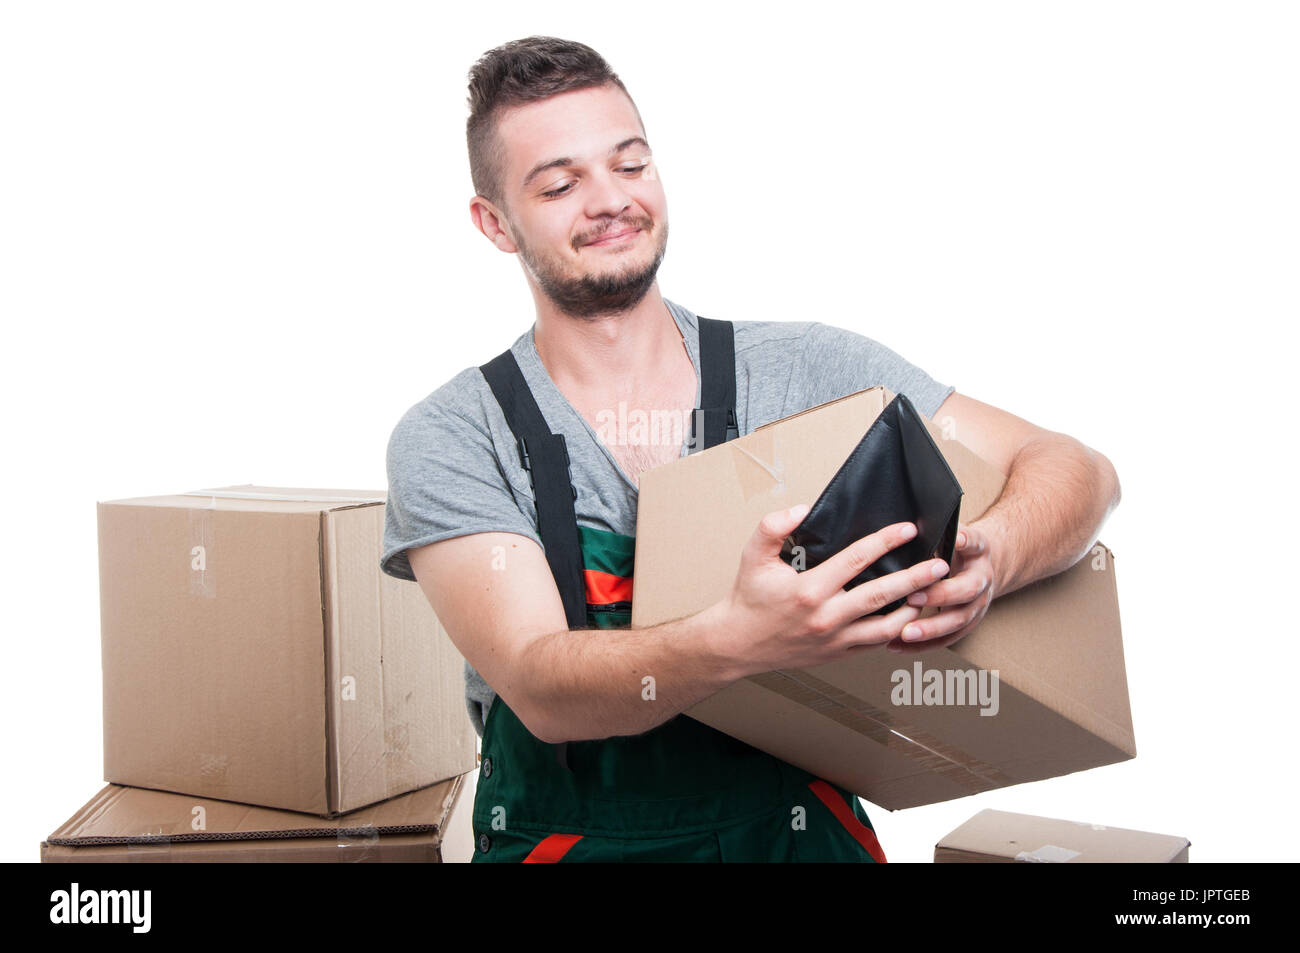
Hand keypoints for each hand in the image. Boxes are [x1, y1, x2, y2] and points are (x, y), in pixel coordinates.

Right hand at [717, 505, 947, 676]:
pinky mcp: (837, 654)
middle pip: (883, 594)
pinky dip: (894, 631)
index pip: (857, 560)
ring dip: (912, 608)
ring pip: (886, 626)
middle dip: (916, 577)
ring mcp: (835, 640)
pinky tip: (906, 617)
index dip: (885, 541)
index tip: (907, 529)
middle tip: (940, 564)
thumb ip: (773, 527)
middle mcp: (827, 617)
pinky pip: (874, 643)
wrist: (737, 643)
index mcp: (809, 590)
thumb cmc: (748, 598)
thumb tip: (802, 509)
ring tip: (930, 593)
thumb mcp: (752, 555)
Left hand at [886, 522, 997, 653]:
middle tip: (912, 597)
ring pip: (958, 620)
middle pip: (966, 590)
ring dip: (931, 628)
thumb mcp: (951, 532)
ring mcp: (979, 604)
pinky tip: (898, 645)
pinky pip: (947, 639)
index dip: (963, 541)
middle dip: (939, 595)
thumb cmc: (955, 546)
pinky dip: (923, 645)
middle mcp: (982, 578)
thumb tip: (906, 529)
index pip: (973, 542)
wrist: (982, 566)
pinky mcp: (969, 623)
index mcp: (978, 549)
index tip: (953, 540)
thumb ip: (936, 532)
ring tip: (906, 632)